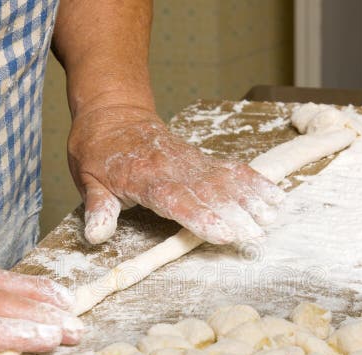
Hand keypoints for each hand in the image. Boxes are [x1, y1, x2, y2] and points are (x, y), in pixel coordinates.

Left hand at [67, 104, 284, 244]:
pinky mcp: (202, 160)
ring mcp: (191, 163)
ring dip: (250, 198)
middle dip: (234, 214)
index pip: (176, 200)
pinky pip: (230, 170)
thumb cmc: (99, 151)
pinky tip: (273, 195)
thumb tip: (96, 235)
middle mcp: (173, 169)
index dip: (200, 217)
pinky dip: (253, 182)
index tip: (222, 232)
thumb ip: (98, 208)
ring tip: (272, 217)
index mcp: (144, 177)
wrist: (113, 113)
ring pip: (224, 180)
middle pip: (208, 192)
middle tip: (256, 235)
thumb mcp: (87, 179)